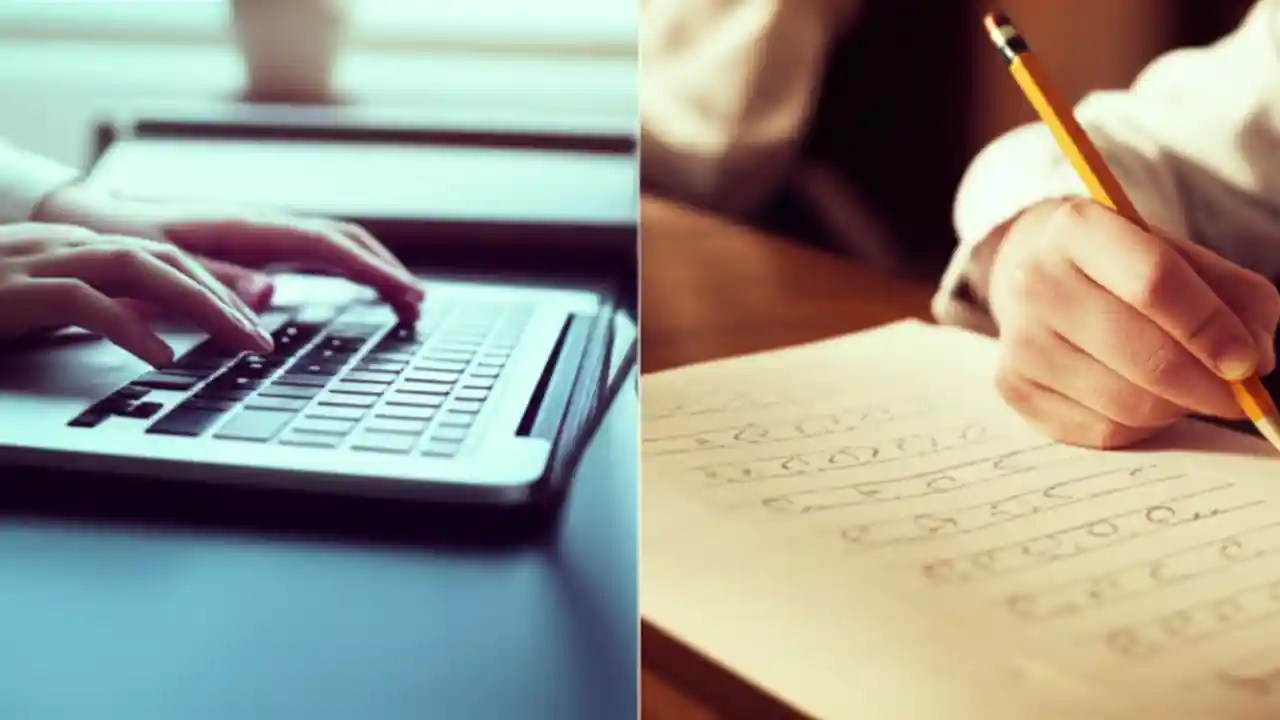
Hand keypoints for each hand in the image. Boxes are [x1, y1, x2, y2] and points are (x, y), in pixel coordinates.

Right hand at [0, 222, 276, 366]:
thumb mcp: (40, 312)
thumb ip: (93, 313)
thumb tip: (149, 333)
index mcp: (72, 251)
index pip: (161, 258)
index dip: (214, 286)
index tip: (255, 322)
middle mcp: (60, 248)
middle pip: (163, 258)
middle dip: (223, 297)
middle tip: (264, 341)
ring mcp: (34, 264)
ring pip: (136, 267)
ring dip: (197, 306)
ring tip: (237, 344)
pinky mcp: (8, 293)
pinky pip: (79, 301)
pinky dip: (126, 326)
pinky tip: (160, 356)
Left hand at [32, 183, 422, 318]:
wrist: (94, 223)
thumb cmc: (124, 248)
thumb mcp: (160, 271)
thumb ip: (216, 282)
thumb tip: (271, 295)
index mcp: (246, 226)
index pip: (326, 245)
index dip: (370, 270)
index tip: (403, 292)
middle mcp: (263, 224)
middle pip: (343, 239)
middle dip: (386, 270)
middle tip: (417, 304)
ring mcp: (264, 233)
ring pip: (335, 244)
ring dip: (373, 269)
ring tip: (404, 302)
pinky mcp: (258, 245)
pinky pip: (317, 253)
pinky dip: (349, 270)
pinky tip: (361, 290)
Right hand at [981, 198, 1279, 448]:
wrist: (1038, 271)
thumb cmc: (1122, 264)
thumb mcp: (1182, 254)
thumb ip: (1236, 297)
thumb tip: (1255, 362)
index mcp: (1078, 227)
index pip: (1155, 282)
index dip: (1211, 328)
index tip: (1248, 362)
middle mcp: (1035, 280)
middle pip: (1144, 354)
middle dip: (1207, 386)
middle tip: (1237, 394)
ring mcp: (1018, 339)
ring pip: (1127, 403)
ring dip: (1175, 407)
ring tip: (1182, 386)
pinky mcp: (1013, 386)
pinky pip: (1101, 430)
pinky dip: (1139, 426)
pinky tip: (1140, 397)